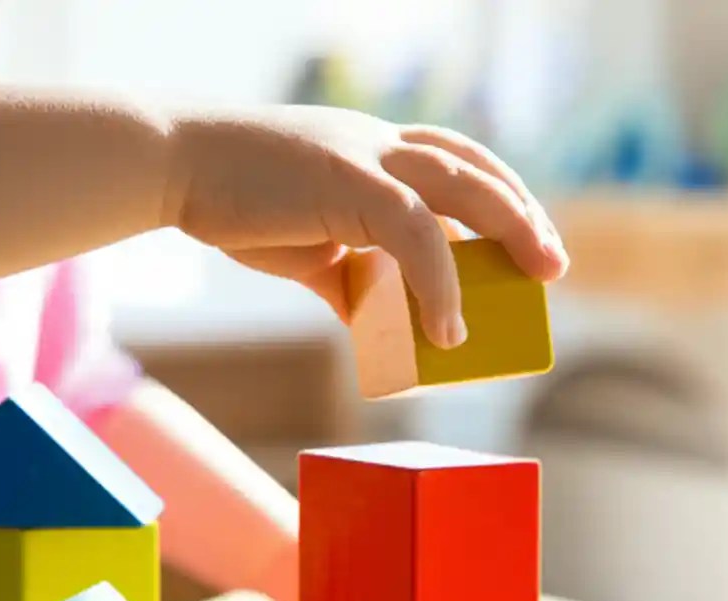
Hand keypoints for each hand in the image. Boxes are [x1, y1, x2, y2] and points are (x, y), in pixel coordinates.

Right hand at [165, 105, 567, 348]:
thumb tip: (371, 324)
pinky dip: (439, 283)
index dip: (498, 191)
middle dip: (523, 212)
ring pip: (463, 188)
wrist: (174, 168)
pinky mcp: (348, 184)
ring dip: (511, 230)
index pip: (454, 158)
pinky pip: (416, 234)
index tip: (524, 232)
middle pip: (475, 167)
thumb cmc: (233, 203)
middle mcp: (378, 144)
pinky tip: (449, 329)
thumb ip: (344, 278)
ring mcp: (366, 157)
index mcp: (371, 148)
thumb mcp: (304, 246)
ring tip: (540, 277)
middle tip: (552, 261)